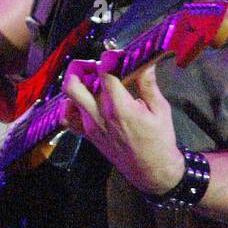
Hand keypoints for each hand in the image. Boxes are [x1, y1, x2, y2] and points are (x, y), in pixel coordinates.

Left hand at [60, 52, 183, 195]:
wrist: (151, 171)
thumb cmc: (160, 140)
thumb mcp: (161, 110)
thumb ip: (148, 84)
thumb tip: (145, 61)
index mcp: (119, 107)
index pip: (104, 72)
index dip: (109, 57)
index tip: (119, 56)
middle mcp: (99, 115)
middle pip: (73, 82)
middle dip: (81, 66)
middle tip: (97, 66)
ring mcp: (89, 126)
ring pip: (68, 97)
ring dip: (77, 83)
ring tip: (93, 81)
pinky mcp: (86, 134)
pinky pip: (67, 117)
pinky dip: (71, 105)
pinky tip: (85, 100)